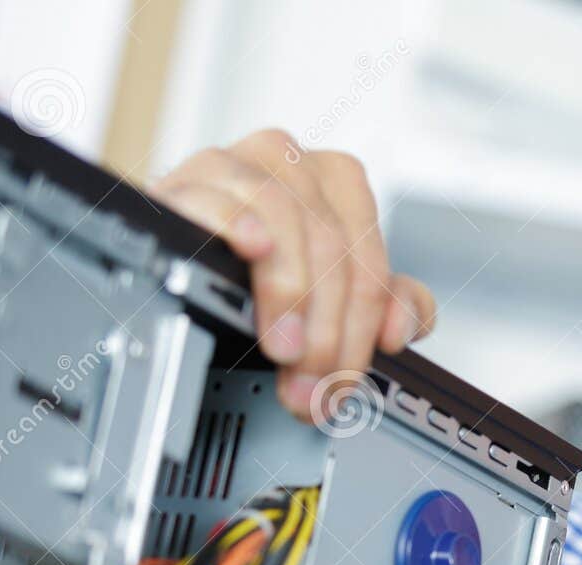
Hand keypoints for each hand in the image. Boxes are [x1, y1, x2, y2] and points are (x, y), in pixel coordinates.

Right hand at [148, 129, 436, 419]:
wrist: (181, 243)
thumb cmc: (260, 262)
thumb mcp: (332, 284)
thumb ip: (386, 304)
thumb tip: (400, 327)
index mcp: (339, 182)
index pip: (368, 265)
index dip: (360, 334)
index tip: (340, 384)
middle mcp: (291, 164)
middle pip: (331, 250)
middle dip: (324, 332)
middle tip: (309, 383)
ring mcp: (238, 166)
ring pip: (285, 222)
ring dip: (288, 296)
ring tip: (283, 348)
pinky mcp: (187, 180)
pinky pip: (219, 199)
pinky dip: (239, 225)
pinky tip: (253, 248)